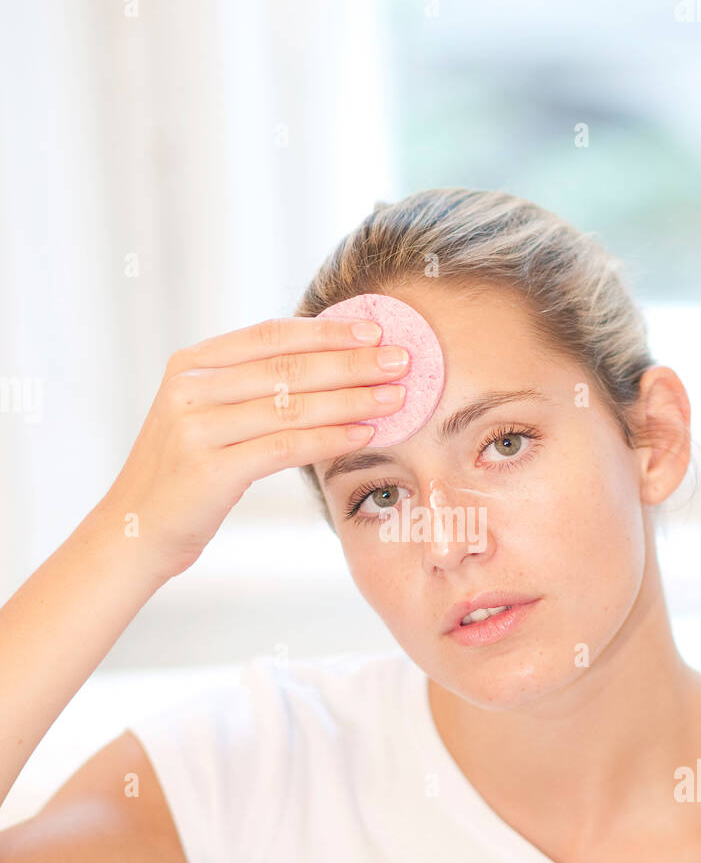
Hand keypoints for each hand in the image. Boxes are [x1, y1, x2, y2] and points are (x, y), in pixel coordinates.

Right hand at [97, 316, 406, 578]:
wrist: (137, 531)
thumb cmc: (185, 475)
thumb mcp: (206, 418)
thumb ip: (249, 389)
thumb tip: (329, 366)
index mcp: (191, 365)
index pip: (270, 336)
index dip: (326, 332)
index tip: (374, 331)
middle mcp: (190, 389)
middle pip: (287, 367)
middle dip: (351, 363)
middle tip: (402, 361)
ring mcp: (196, 428)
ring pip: (291, 405)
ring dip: (351, 399)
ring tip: (396, 397)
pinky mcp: (209, 470)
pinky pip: (285, 447)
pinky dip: (330, 438)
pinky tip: (364, 434)